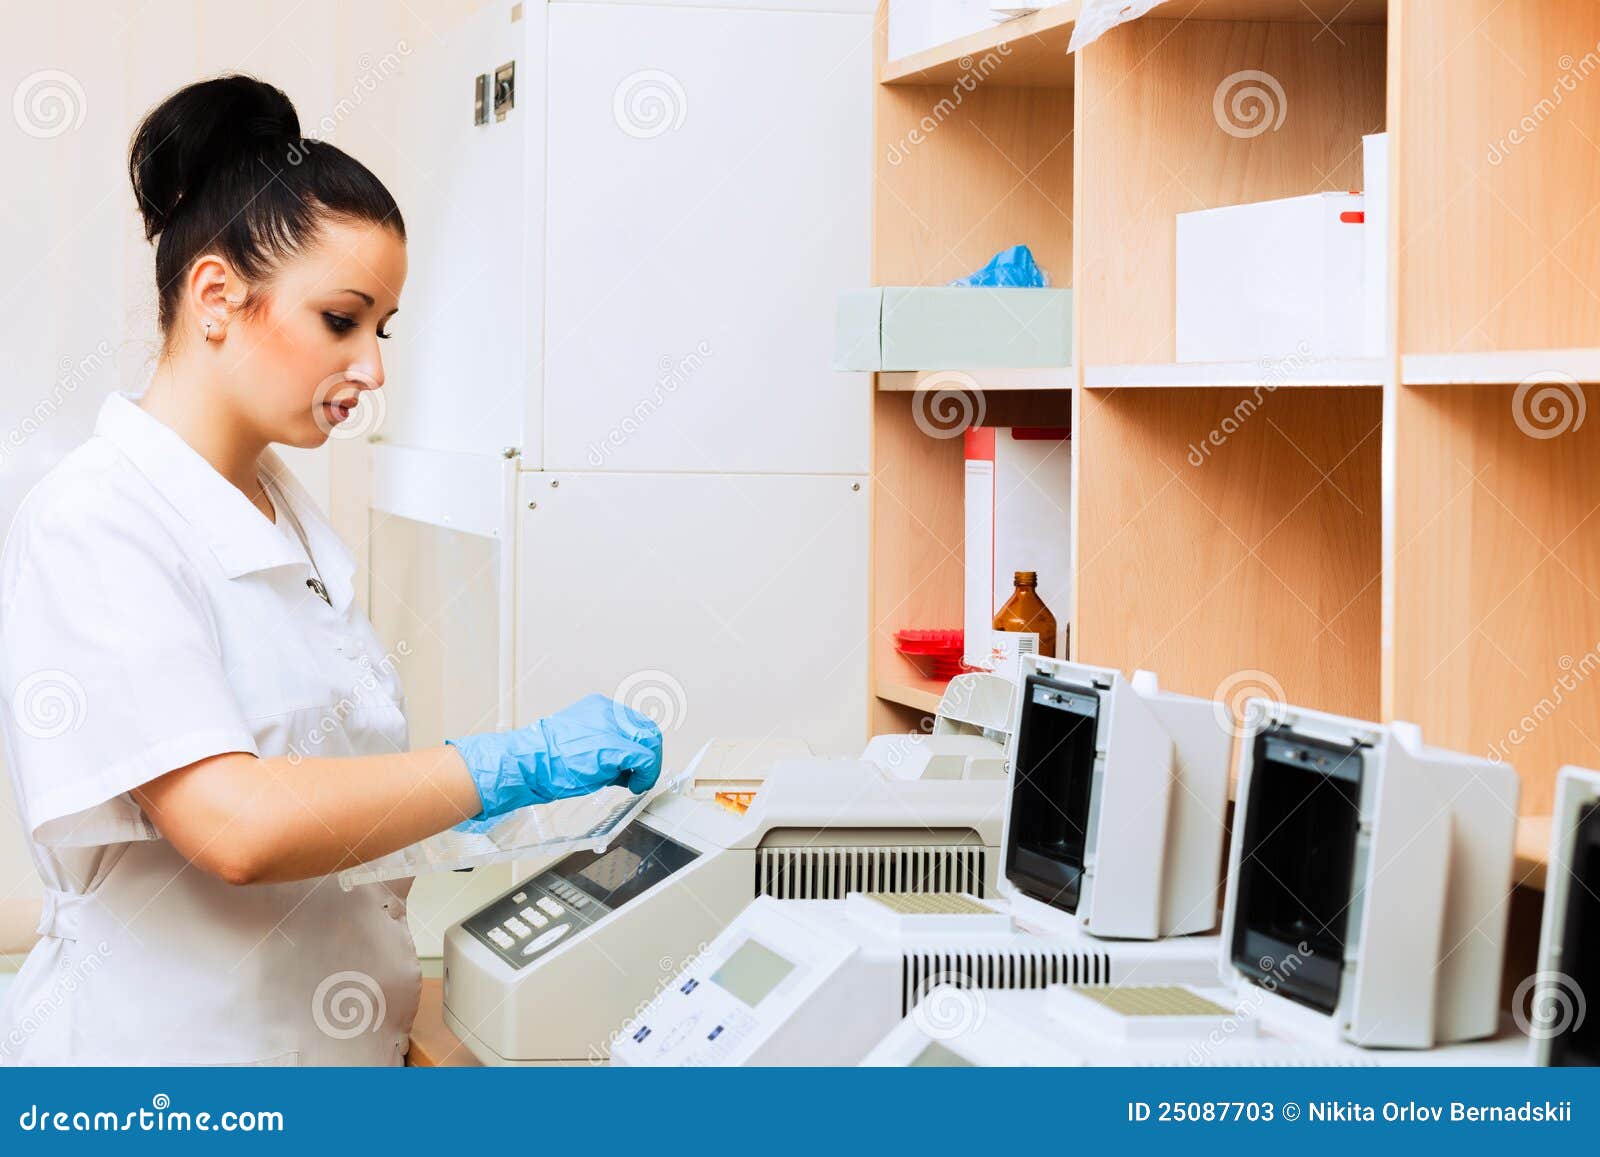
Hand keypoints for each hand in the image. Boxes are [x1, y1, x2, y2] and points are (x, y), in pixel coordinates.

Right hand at [447, 694, 662, 821]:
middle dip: (649, 756)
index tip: (634, 767)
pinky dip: (647, 774)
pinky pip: (645, 758)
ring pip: (650, 741)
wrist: (528, 762)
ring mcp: (612, 728)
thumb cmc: (545, 760)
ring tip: (636, 782)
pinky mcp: (614, 747)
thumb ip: (605, 747)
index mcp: (599, 709)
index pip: (634, 724)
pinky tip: (635, 785)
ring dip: (648, 766)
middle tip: (641, 776)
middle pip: (647, 730)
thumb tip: (626, 765)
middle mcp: (608, 712)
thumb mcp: (580, 744)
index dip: (639, 748)